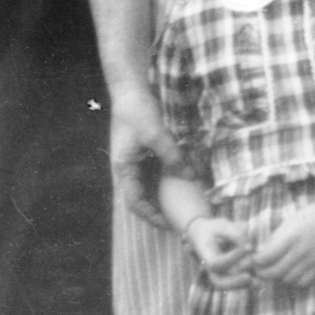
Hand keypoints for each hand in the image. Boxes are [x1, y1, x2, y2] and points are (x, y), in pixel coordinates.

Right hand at [108, 89, 183, 229]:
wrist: (131, 90)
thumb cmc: (137, 112)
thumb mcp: (155, 134)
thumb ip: (172, 156)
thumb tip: (190, 176)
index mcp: (124, 169)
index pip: (135, 202)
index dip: (151, 215)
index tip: (168, 224)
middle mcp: (129, 169)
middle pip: (144, 197)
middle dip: (160, 209)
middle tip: (180, 219)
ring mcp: (138, 160)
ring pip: (152, 185)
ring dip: (165, 195)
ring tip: (184, 205)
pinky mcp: (147, 151)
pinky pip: (158, 171)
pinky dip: (169, 178)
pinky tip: (185, 180)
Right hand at [185, 215, 254, 290]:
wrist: (206, 237)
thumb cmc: (215, 230)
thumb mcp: (222, 226)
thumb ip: (235, 233)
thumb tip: (249, 245)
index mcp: (207, 257)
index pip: (217, 262)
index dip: (233, 257)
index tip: (249, 247)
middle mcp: (213, 270)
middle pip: (219, 283)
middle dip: (234, 282)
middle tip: (248, 277)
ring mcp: (222, 275)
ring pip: (230, 286)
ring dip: (244, 286)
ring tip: (258, 282)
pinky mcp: (232, 277)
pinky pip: (239, 285)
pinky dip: (249, 285)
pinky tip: (260, 282)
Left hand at [253, 199, 314, 287]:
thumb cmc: (308, 218)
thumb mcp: (288, 223)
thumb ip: (273, 240)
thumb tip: (258, 254)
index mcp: (291, 237)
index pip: (267, 256)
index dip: (256, 261)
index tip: (253, 260)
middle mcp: (301, 251)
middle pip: (275, 271)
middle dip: (262, 273)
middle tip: (259, 270)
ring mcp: (311, 260)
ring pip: (287, 279)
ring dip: (278, 276)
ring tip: (275, 269)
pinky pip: (302, 282)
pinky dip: (293, 280)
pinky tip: (290, 272)